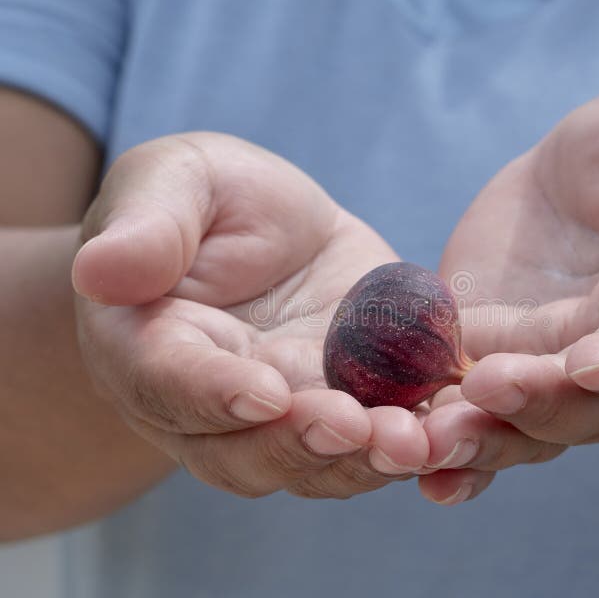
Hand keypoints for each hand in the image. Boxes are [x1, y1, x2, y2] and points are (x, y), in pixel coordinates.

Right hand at [73, 133, 428, 499]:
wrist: (267, 231)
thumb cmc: (204, 200)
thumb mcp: (172, 181)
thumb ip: (146, 225)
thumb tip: (102, 270)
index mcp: (151, 346)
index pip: (170, 384)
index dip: (213, 394)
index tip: (264, 391)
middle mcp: (213, 403)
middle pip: (245, 449)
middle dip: (301, 443)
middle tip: (353, 426)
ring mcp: (285, 413)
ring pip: (314, 460)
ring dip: (363, 460)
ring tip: (415, 443)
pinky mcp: (349, 403)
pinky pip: (375, 438)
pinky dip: (413, 443)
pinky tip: (453, 430)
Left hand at [418, 77, 598, 503]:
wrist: (584, 185)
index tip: (593, 365)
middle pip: (588, 403)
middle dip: (539, 403)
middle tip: (488, 388)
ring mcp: (554, 371)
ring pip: (525, 425)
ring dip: (483, 440)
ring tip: (433, 443)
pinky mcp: (496, 365)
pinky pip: (476, 416)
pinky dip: (448, 445)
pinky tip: (414, 463)